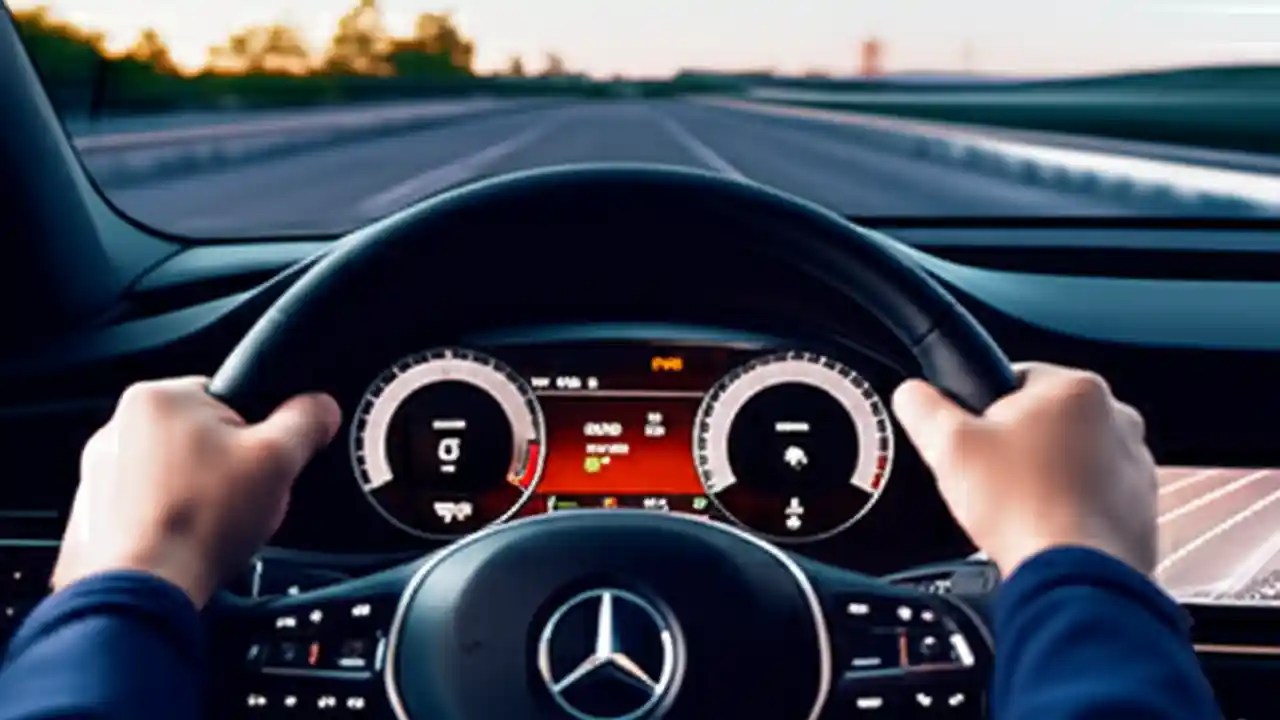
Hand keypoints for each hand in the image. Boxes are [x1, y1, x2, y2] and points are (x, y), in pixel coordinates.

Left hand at [52, 377, 340, 606]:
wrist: (143, 589)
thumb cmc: (201, 521)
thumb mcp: (278, 461)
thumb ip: (305, 422)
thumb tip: (321, 408)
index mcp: (158, 397)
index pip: (229, 399)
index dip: (257, 435)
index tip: (259, 466)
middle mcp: (117, 425)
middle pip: (201, 436)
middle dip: (226, 467)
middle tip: (239, 499)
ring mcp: (99, 470)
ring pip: (174, 471)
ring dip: (196, 493)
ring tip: (211, 524)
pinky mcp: (92, 510)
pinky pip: (146, 504)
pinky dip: (168, 519)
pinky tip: (184, 539)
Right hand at [892, 362, 1155, 576]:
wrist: (1074, 576)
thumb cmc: (1021, 507)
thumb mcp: (949, 446)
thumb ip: (923, 407)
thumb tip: (912, 394)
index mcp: (1076, 388)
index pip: (1015, 380)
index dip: (983, 413)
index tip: (976, 446)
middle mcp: (1118, 419)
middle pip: (1045, 421)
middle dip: (1017, 447)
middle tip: (993, 480)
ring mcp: (1136, 464)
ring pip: (1071, 458)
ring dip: (1045, 477)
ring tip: (1019, 508)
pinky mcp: (1141, 506)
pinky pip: (1094, 495)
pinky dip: (1070, 508)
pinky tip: (1046, 527)